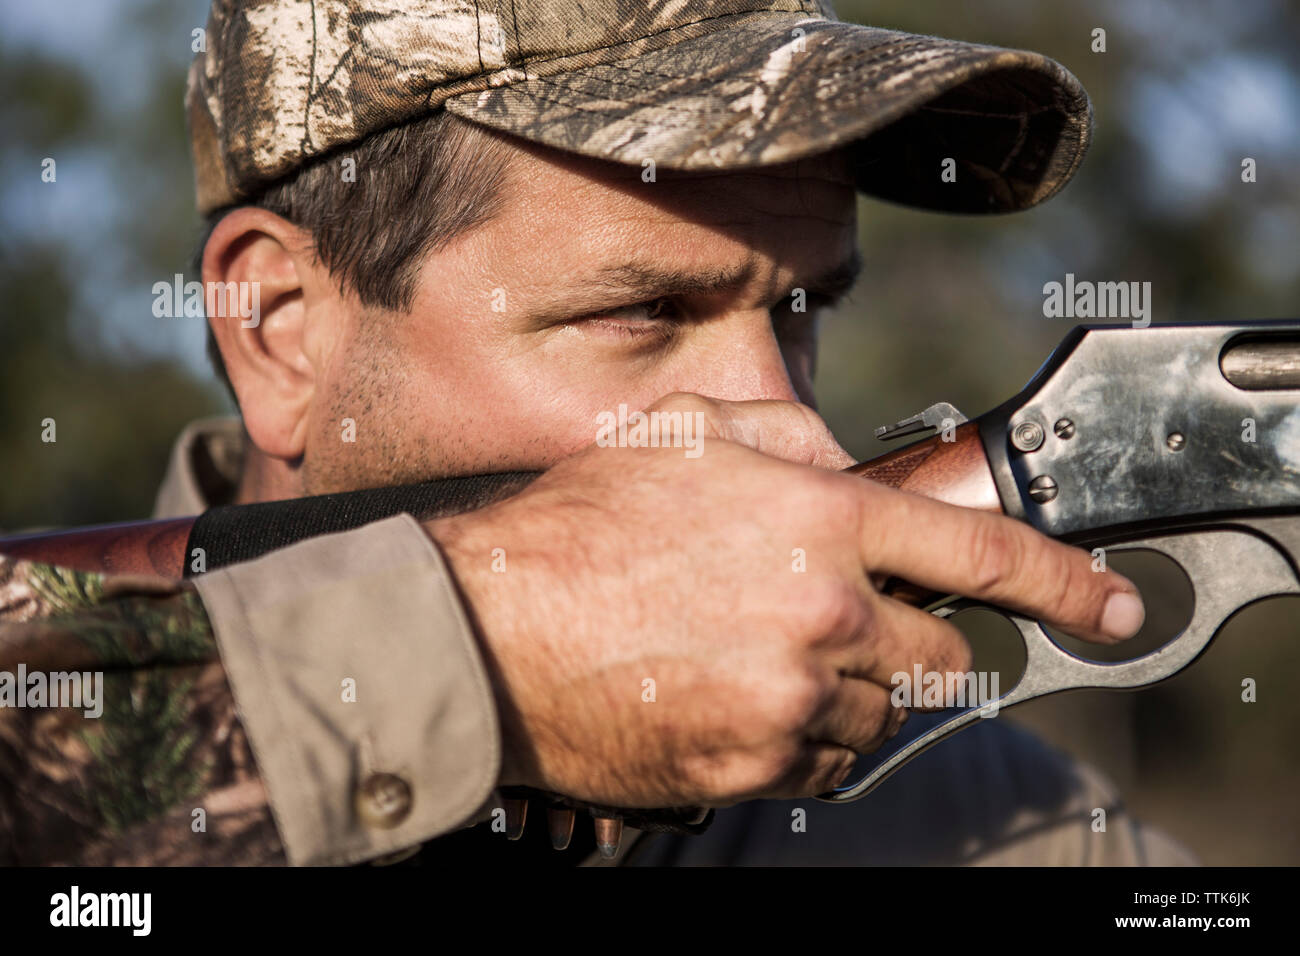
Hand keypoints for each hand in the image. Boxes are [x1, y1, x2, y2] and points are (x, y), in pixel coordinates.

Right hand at [426, 395, 1143, 808]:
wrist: (493, 628)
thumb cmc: (582, 525)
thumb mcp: (690, 438)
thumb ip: (793, 437)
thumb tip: (849, 461)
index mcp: (819, 517)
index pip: (983, 556)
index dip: (1067, 585)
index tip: (1113, 607)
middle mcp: (824, 609)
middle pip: (941, 651)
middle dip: (909, 636)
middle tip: (837, 620)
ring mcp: (795, 695)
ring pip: (884, 710)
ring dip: (850, 685)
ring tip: (760, 653)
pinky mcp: (759, 760)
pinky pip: (829, 758)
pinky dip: (808, 732)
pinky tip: (741, 695)